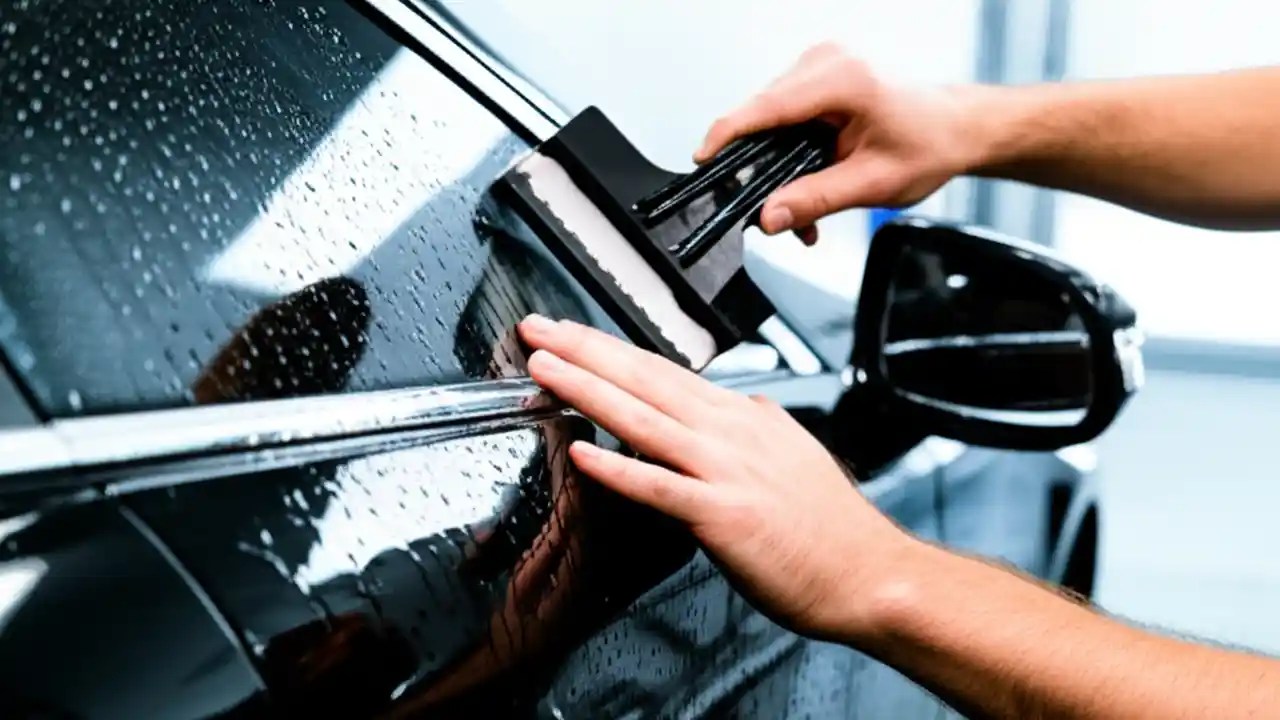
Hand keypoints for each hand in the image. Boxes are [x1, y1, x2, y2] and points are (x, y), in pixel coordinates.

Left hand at [517, 314, 914, 640]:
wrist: (871, 573)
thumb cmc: (831, 526)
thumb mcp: (795, 451)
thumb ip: (759, 423)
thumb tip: (738, 402)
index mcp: (742, 417)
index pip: (663, 370)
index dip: (611, 348)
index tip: (571, 333)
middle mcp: (731, 433)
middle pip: (645, 380)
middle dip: (584, 351)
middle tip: (537, 329)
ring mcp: (726, 472)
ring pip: (644, 420)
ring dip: (588, 389)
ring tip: (543, 368)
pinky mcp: (724, 516)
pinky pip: (661, 488)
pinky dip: (619, 468)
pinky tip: (583, 453)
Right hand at [696, 42, 980, 240]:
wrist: (955, 129)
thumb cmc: (928, 145)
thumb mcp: (871, 184)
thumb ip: (815, 200)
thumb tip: (769, 216)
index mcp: (842, 79)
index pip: (766, 108)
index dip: (727, 136)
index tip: (703, 162)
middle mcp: (826, 62)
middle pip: (762, 118)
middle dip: (761, 171)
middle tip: (776, 216)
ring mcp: (819, 66)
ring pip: (769, 121)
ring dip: (776, 168)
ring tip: (801, 208)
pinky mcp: (816, 78)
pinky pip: (783, 117)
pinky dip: (787, 154)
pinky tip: (804, 183)